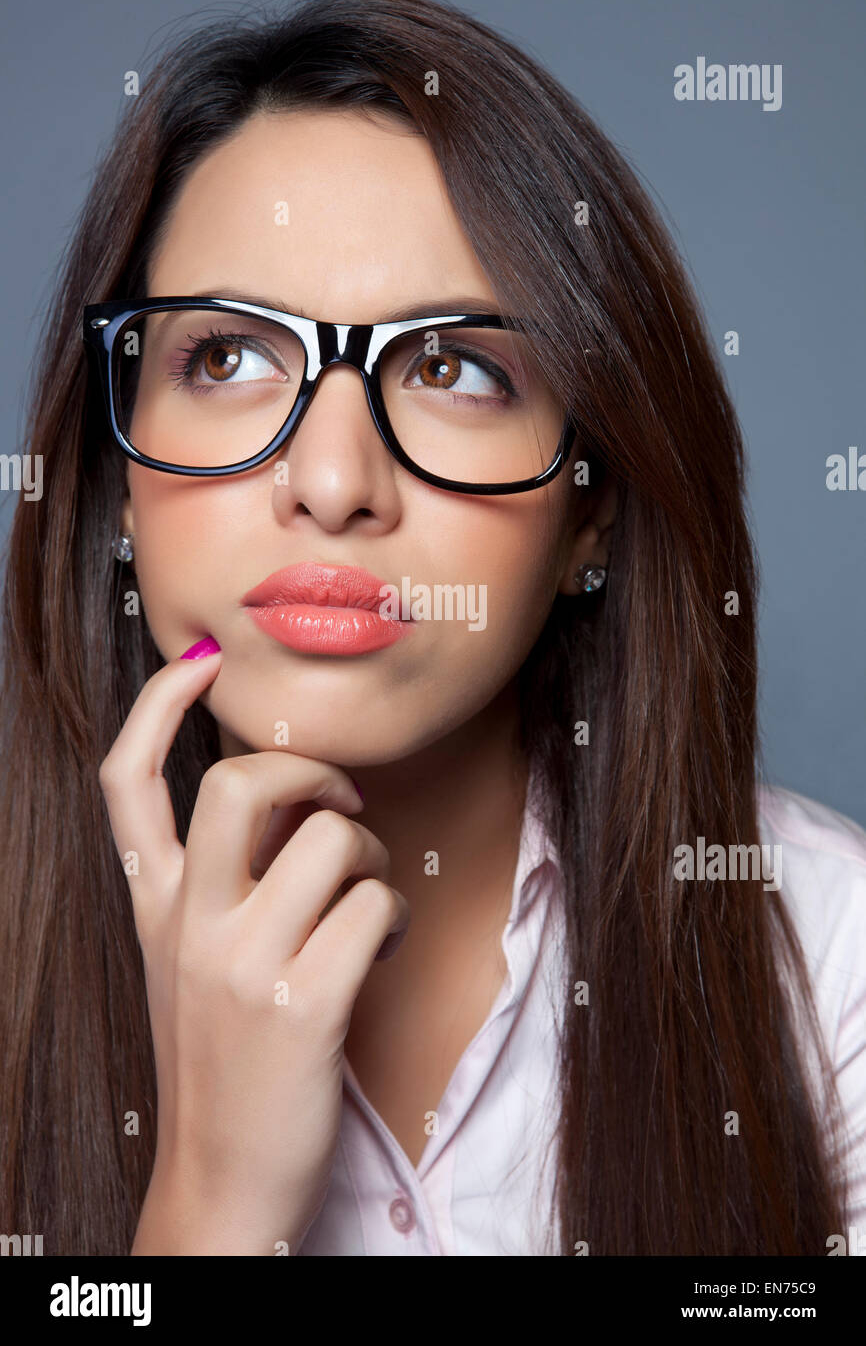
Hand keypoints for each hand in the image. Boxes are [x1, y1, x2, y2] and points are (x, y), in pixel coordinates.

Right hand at [98, 647, 408, 1253]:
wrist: (224, 1181)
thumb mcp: (188, 963)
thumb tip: (293, 799)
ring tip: (373, 899)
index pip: (127, 782)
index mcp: (154, 908)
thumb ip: (217, 883)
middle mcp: (189, 925)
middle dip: (308, 768)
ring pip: (334, 839)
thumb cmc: (223, 1061)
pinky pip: (376, 903)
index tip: (203, 661)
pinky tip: (389, 945)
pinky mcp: (306, 1002)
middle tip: (342, 799)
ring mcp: (243, 963)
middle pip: (237, 783)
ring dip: (374, 854)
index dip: (159, 704)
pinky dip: (398, 915)